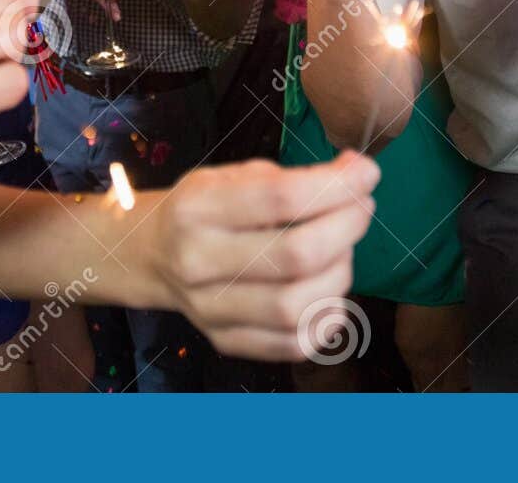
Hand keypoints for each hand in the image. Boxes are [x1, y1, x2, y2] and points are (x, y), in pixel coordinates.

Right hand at [137, 152, 379, 360]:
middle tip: (361, 209)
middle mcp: (197, 261)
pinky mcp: (224, 341)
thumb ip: (291, 177)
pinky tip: (329, 292)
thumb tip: (358, 174)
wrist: (149, 256)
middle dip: (347, 228)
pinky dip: (326, 320)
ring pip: (299, 304)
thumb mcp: (230, 176)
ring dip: (340, 273)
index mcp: (196, 208)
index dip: (337, 186)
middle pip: (297, 255)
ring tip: (341, 250)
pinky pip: (292, 344)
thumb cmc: (202, 209)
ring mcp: (208, 310)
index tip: (367, 173)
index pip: (280, 198)